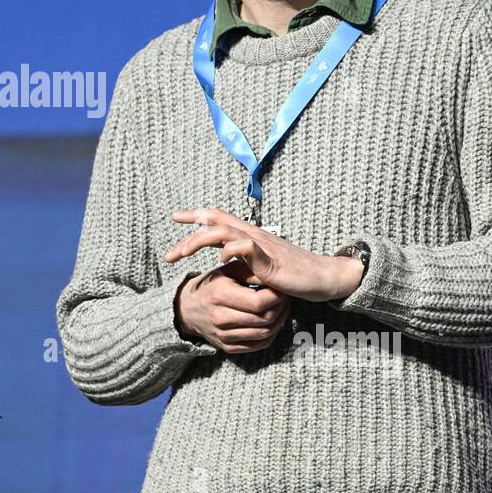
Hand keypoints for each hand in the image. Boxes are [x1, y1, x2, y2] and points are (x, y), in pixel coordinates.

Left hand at [165, 208, 359, 303]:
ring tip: (183, 252)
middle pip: (215, 222)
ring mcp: (261, 246)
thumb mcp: (260, 268)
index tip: (175, 217)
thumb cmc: (292, 273)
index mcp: (249, 236)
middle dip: (188, 235)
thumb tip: (224, 268)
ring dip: (200, 240)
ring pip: (224, 231)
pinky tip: (221, 259)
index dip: (196, 214)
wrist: (322, 277)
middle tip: (169, 255)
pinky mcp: (270, 261)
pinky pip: (247, 248)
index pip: (218, 217)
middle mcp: (252, 235)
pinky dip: (231, 250)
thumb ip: (242, 264)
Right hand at [174, 258, 291, 353]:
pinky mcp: (228, 347)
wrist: (187, 309)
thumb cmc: (211, 285)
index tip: (281, 287)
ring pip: (265, 334)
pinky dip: (272, 334)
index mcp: (220, 295)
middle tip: (286, 297)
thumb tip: (274, 276)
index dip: (276, 296)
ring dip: (280, 321)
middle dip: (281, 307)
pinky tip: (274, 322)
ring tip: (283, 308)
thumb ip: (250, 272)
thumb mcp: (227, 271)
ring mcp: (224, 335)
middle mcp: (221, 318)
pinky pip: (259, 345)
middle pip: (264, 319)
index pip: (259, 302)